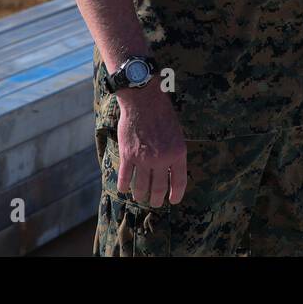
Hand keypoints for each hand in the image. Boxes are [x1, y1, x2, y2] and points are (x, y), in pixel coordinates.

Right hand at [115, 83, 187, 206]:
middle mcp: (162, 159)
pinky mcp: (128, 155)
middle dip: (156, 199)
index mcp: (178, 153)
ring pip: (141, 187)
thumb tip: (171, 171)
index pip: (179, 182)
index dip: (176, 194)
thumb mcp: (177, 134)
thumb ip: (174, 153)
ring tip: (140, 197)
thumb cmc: (162, 114)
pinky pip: (125, 177)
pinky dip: (124, 186)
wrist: (144, 100)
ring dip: (140, 195)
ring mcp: (144, 158)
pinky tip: (124, 189)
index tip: (172, 200)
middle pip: (158, 188)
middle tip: (154, 203)